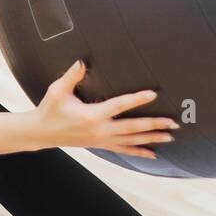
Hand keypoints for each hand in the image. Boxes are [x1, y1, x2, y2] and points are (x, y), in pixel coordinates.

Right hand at [34, 59, 178, 157]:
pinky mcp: (100, 145)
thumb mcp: (57, 90)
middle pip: (132, 128)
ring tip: (170, 136)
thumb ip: (72, 75)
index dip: (137, 99)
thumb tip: (82, 61)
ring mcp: (101, 140)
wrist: (41, 133)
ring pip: (131, 141)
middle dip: (154, 125)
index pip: (119, 105)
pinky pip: (123, 150)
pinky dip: (139, 152)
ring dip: (151, 139)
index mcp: (91, 116)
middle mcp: (99, 130)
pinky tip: (153, 154)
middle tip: (173, 122)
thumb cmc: (50, 109)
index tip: (153, 94)